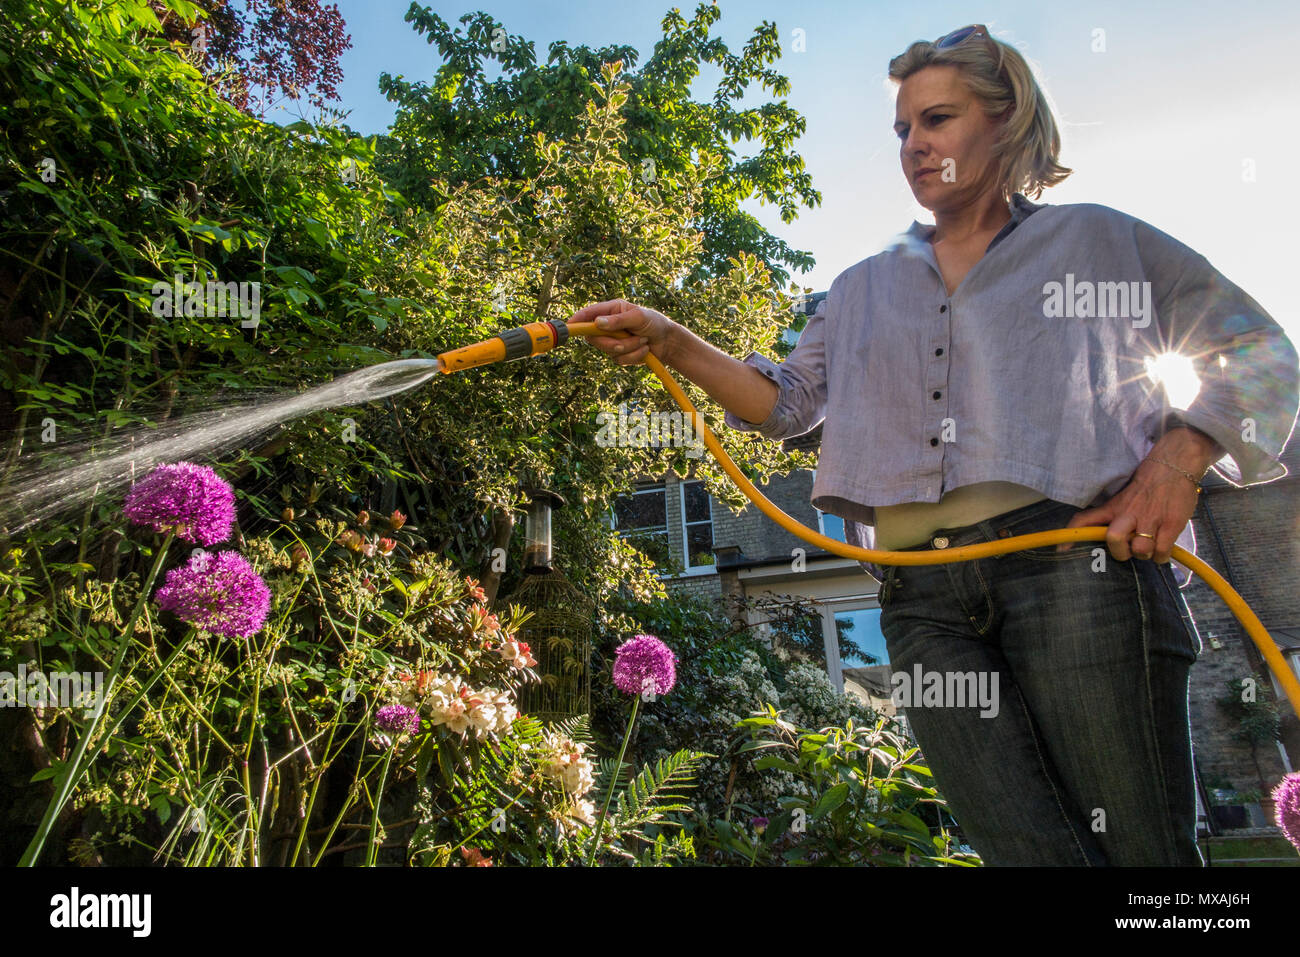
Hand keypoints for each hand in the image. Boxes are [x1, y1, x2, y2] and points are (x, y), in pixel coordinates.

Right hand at [567, 299, 676, 366]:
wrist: (668, 342)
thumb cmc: (655, 323)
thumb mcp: (639, 317)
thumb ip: (618, 321)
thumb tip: (597, 323)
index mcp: (611, 310)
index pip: (588, 315)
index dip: (577, 321)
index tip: (569, 326)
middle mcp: (609, 325)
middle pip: (594, 338)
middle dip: (612, 342)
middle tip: (628, 338)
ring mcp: (613, 341)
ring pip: (609, 351)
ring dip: (630, 348)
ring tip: (643, 341)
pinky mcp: (620, 354)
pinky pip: (620, 360)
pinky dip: (634, 356)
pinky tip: (644, 349)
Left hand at [1057, 428, 1216, 561]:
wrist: (1174, 465)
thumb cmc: (1147, 485)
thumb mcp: (1122, 497)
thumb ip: (1112, 515)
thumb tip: (1105, 538)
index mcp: (1113, 507)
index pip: (1085, 520)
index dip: (1071, 536)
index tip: (1063, 550)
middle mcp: (1128, 513)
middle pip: (1114, 539)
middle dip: (1120, 552)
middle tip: (1127, 550)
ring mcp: (1150, 519)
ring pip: (1140, 549)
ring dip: (1144, 554)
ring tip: (1148, 547)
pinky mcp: (1171, 524)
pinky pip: (1161, 551)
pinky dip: (1160, 556)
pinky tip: (1161, 549)